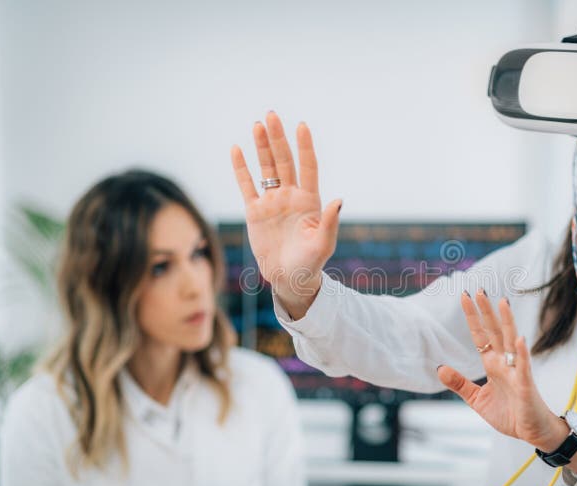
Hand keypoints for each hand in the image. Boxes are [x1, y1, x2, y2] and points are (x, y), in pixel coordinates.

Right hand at [230, 111, 341, 317]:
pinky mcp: (255, 212)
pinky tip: (237, 149)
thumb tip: (339, 200)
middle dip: (278, 138)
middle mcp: (291, 196)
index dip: (305, 146)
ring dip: (262, 147)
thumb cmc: (311, 263)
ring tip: (257, 125)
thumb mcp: (323, 244)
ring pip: (266, 168)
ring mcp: (272, 202)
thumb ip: (330, 222)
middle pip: (284, 161)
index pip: (308, 166)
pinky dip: (241, 168)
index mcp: (309, 200)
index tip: (302, 125)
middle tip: (272, 115)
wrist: (290, 278)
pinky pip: (246, 185)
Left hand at [437, 290, 568, 451]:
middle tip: (478, 290)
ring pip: (510, 341)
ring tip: (502, 302)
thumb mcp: (476, 399)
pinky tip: (520, 339)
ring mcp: (516, 371)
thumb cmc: (509, 413)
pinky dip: (522, 353)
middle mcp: (505, 363)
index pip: (480, 336)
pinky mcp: (526, 385)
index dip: (472, 318)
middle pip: (494, 332)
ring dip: (507, 322)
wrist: (533, 432)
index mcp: (492, 364)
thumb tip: (440, 368)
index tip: (465, 297)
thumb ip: (460, 383)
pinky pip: (524, 367)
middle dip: (486, 312)